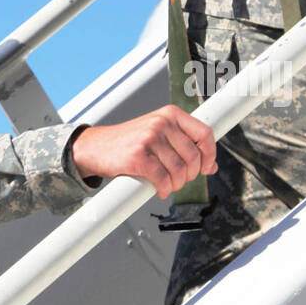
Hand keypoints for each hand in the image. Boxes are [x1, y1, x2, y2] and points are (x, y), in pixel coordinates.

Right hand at [69, 106, 217, 198]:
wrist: (94, 147)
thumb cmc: (128, 143)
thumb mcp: (157, 134)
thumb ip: (183, 145)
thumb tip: (211, 166)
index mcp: (170, 114)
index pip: (204, 133)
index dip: (210, 154)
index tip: (206, 167)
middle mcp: (161, 123)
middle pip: (193, 156)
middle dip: (190, 175)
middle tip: (179, 180)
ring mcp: (149, 139)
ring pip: (179, 170)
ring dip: (176, 184)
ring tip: (168, 186)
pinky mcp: (138, 157)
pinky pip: (162, 178)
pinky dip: (164, 189)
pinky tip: (160, 190)